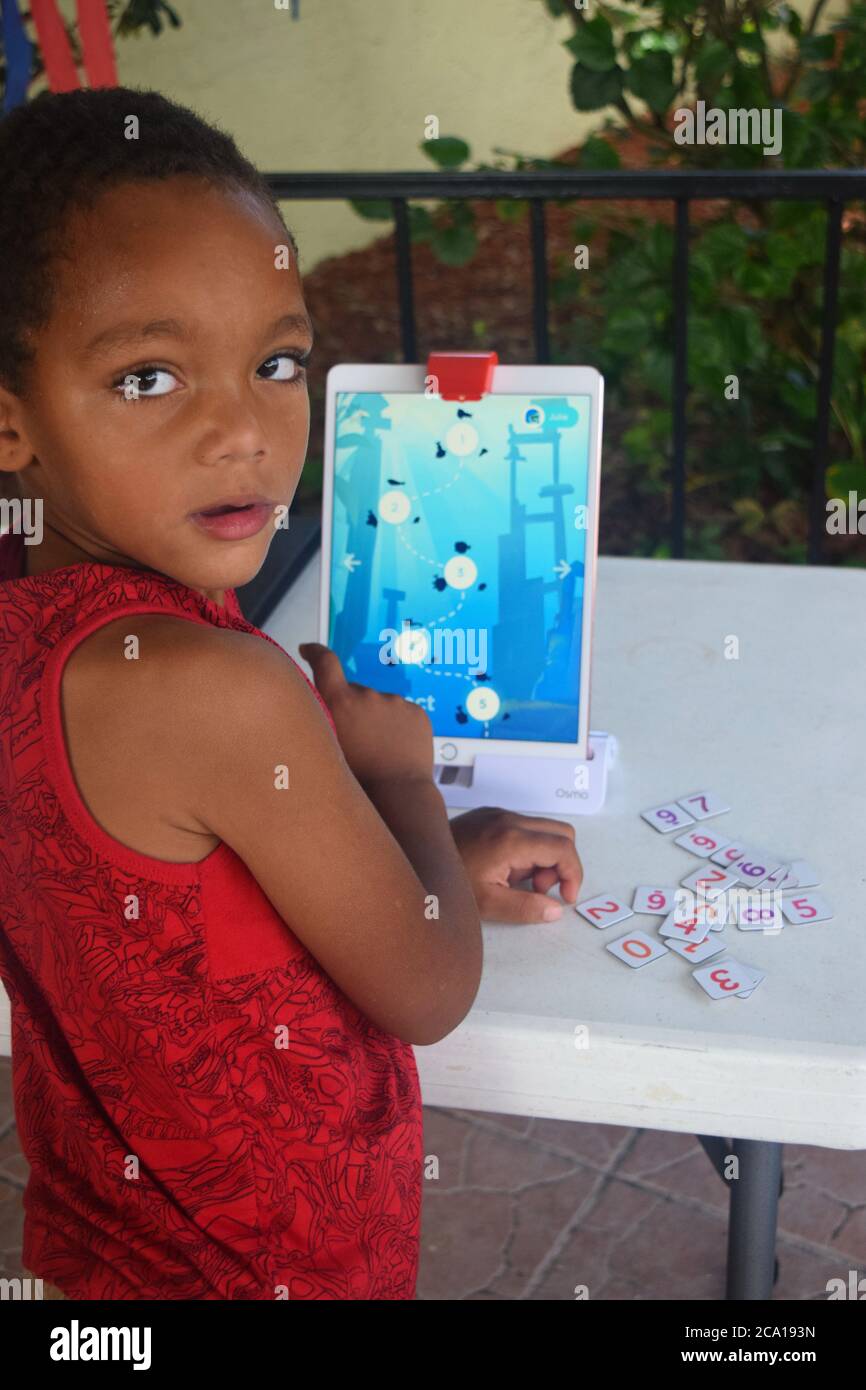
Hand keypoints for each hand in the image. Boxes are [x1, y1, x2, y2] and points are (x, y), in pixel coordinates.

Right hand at [298, 642, 433, 788]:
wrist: (398, 793)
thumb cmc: (356, 778)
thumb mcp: (326, 747)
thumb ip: (320, 721)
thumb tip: (314, 705)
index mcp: (341, 702)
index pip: (325, 663)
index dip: (315, 653)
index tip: (308, 650)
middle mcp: (368, 695)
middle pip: (354, 693)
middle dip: (352, 710)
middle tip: (355, 740)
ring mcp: (396, 702)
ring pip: (380, 706)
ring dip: (376, 720)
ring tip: (377, 750)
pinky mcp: (417, 712)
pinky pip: (402, 715)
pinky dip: (397, 727)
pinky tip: (395, 749)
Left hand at [449, 806, 582, 924]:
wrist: (414, 857)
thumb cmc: (448, 882)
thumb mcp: (488, 903)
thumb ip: (526, 907)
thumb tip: (555, 910)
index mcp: (511, 839)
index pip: (564, 847)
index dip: (573, 874)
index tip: (566, 897)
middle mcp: (509, 819)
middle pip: (562, 833)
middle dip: (561, 864)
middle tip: (539, 888)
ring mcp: (499, 813)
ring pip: (546, 829)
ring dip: (544, 857)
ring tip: (517, 880)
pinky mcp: (491, 814)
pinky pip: (526, 826)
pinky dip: (529, 847)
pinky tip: (506, 868)